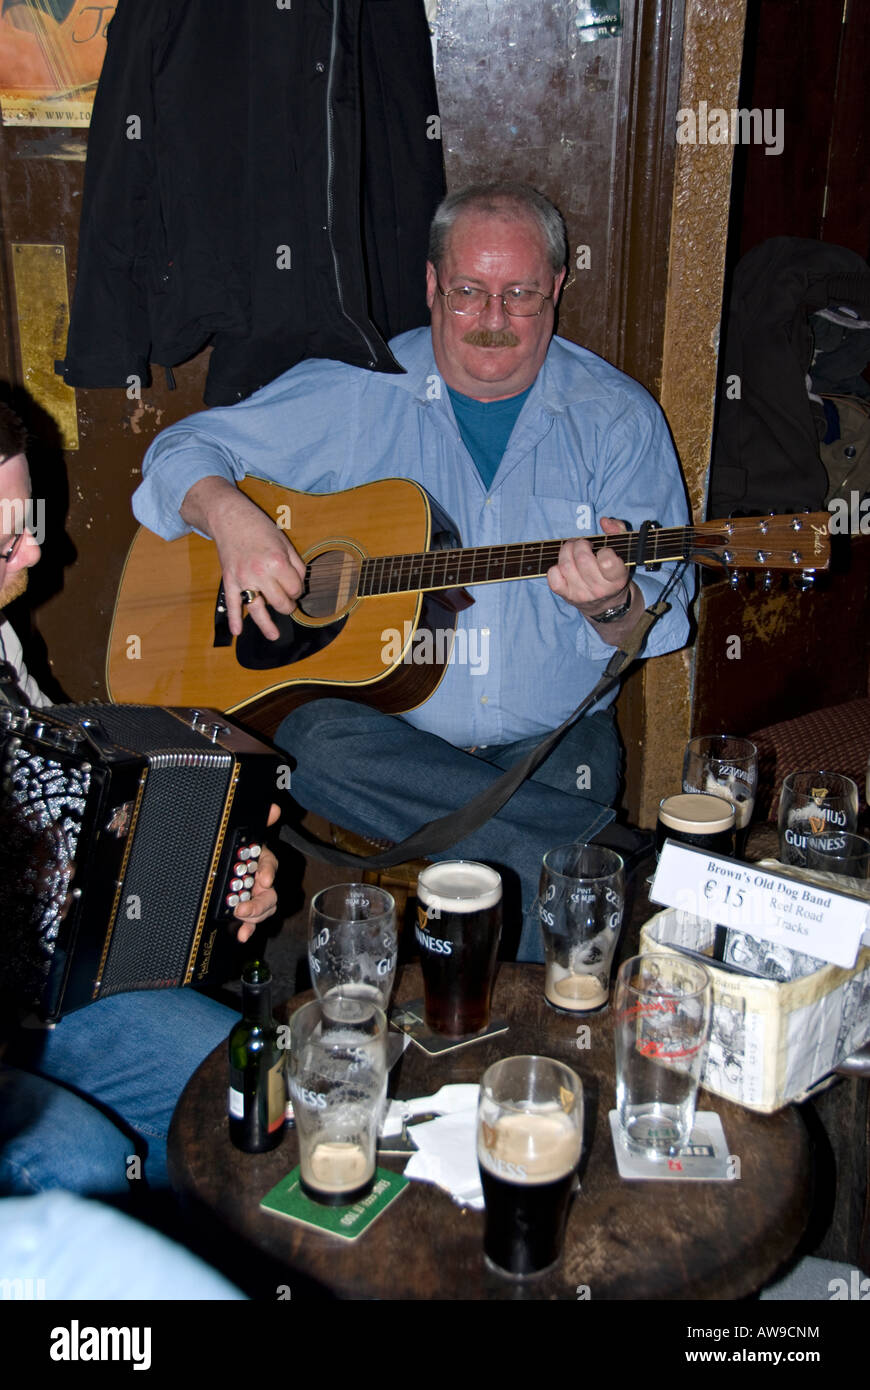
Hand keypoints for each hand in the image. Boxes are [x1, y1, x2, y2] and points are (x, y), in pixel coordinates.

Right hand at [181, 477, 306, 638]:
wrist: (229, 517)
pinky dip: (234, 619)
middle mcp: (260, 574)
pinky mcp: (230, 581)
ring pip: (258, 609)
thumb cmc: (258, 528)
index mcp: (277, 563)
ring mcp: (243, 579)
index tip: (294, 584)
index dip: (297, 589)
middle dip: (287, 605)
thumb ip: (295, 564)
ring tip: (274, 635)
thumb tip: (300, 583)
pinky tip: (238, 631)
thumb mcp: (284, 542)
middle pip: (280, 602)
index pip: (295, 588)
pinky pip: (232, 604)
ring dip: (267, 624)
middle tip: (288, 602)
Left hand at [233, 804, 280, 942]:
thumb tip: (274, 808)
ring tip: (240, 918)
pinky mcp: (245, 912)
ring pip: (263, 910)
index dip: (267, 872)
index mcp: (260, 862)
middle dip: (258, 903)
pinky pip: (250, 923)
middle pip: (269, 895)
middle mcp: (260, 882)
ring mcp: (253, 898)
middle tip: (244, 908)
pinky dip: (247, 929)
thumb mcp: (246, 837)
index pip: (269, 865)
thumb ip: (261, 821)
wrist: (218, 869)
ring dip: (253, 917)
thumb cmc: (238, 852)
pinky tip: (241, 935)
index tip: (262, 878)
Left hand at [547, 516, 630, 614]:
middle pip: (582, 559)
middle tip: (583, 545)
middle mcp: (599, 589)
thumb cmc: (612, 571)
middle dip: (580, 545)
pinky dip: (555, 567)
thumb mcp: (623, 552)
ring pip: (566, 565)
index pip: (607, 562)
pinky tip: (564, 565)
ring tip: (572, 550)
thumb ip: (618, 531)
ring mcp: (581, 594)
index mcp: (616, 578)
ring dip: (566, 551)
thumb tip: (604, 521)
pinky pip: (553, 577)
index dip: (604, 551)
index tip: (604, 551)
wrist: (605, 604)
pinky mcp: (566, 595)